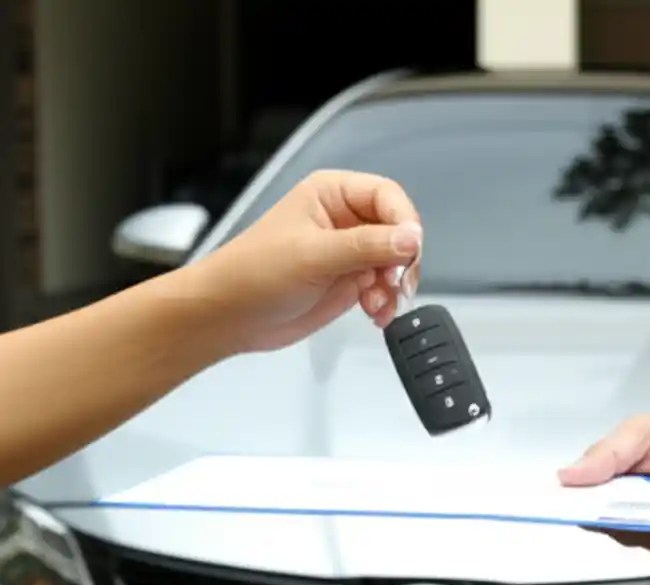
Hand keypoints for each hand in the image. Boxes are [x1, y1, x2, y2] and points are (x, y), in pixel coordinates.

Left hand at [189, 169, 423, 352]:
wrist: (228, 317)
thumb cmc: (255, 274)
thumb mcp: (314, 255)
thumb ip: (367, 246)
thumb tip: (413, 239)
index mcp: (332, 194)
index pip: (388, 196)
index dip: (404, 222)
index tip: (409, 251)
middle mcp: (346, 219)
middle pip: (399, 230)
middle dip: (402, 260)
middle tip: (395, 283)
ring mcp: (350, 252)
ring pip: (397, 262)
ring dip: (395, 286)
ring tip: (377, 304)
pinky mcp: (351, 281)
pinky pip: (386, 287)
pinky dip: (387, 302)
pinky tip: (375, 314)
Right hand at [558, 412, 649, 551]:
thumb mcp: (645, 431)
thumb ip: (607, 452)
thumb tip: (566, 476)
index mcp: (613, 477)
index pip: (574, 492)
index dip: (554, 498)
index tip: (534, 501)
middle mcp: (624, 506)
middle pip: (589, 515)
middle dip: (584, 506)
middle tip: (587, 493)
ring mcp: (647, 528)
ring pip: (618, 530)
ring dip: (621, 512)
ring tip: (635, 490)